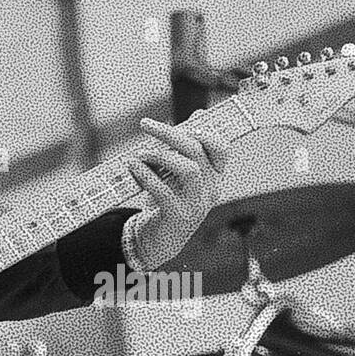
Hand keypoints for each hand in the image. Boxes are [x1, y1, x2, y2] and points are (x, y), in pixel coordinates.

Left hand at [123, 114, 229, 269]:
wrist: (160, 241)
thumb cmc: (168, 200)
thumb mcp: (179, 174)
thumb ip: (186, 149)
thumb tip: (197, 114)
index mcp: (214, 177)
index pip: (222, 149)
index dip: (206, 132)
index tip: (185, 121)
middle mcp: (210, 190)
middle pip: (198, 151)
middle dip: (170, 133)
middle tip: (145, 124)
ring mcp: (196, 205)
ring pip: (188, 170)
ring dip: (160, 156)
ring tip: (140, 153)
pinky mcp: (178, 217)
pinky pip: (164, 192)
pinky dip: (146, 175)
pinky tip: (132, 167)